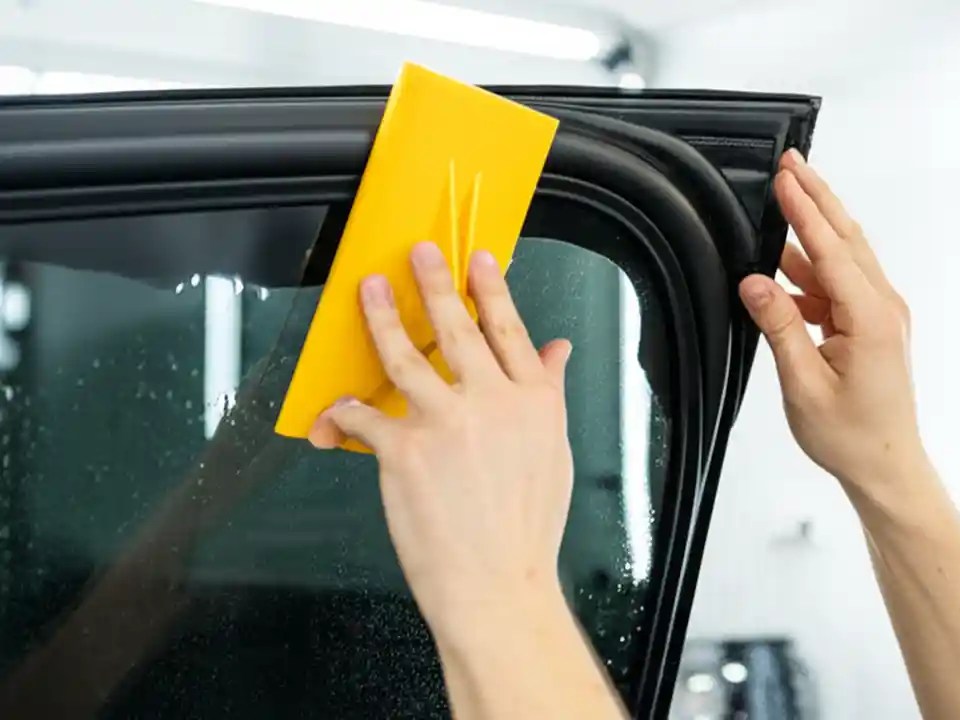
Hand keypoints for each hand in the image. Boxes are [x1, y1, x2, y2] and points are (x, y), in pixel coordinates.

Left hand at [307, 242, 573, 635]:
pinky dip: (346, 411)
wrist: (497, 585)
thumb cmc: (525, 529)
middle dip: (434, 282)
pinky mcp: (404, 451)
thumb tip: (558, 350)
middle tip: (419, 253)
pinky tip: (335, 406)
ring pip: (405, 356)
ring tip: (368, 290)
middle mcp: (493, 403)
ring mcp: (447, 423)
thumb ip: (549, 393)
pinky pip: (365, 416)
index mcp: (534, 401)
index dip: (491, 289)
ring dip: (381, 318)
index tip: (478, 260)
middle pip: (457, 327)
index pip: (510, 328)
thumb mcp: (553, 452)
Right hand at [739, 150, 923, 496]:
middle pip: (846, 239)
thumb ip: (779, 327)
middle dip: (816, 198)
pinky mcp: (872, 325)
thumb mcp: (804, 384)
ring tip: (782, 200)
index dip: (805, 211)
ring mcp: (881, 315)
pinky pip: (839, 284)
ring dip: (813, 230)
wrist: (886, 466)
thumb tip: (755, 283)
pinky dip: (811, 269)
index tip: (786, 177)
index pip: (832, 250)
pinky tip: (783, 265)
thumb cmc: (850, 437)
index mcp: (872, 319)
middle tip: (792, 161)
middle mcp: (883, 308)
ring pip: (843, 258)